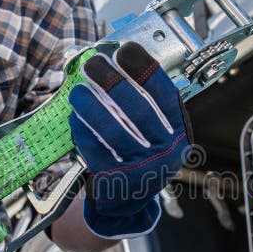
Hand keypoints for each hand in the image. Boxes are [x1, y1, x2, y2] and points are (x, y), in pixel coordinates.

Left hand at [68, 42, 191, 238]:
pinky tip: (74, 118)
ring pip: (115, 132)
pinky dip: (83, 132)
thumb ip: (143, 102)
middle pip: (139, 111)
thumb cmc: (138, 154)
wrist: (128, 202)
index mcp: (178, 133)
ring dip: (92, 107)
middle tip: (94, 63)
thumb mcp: (153, 132)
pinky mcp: (117, 184)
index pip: (165, 96)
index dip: (145, 69)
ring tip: (77, 91)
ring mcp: (142, 171)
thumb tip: (113, 60)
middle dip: (114, 83)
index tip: (126, 49)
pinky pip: (96, 151)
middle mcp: (166, 153)